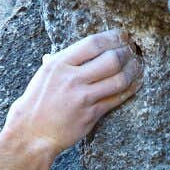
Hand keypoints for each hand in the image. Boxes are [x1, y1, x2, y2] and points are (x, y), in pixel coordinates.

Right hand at [4, 28, 142, 156]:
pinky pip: (117, 99)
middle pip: (111, 59)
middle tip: (134, 51)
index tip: (123, 36)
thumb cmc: (36, 103)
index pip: (94, 43)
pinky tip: (134, 84)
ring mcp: (83, 98)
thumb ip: (60, 61)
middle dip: (127, 53)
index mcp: (59, 63)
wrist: (31, 134)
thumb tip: (73, 50)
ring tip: (138, 66)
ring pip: (118, 79)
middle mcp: (72, 78)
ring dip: (133, 71)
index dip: (113, 37)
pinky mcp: (91, 115)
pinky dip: (129, 89)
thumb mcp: (44, 74)